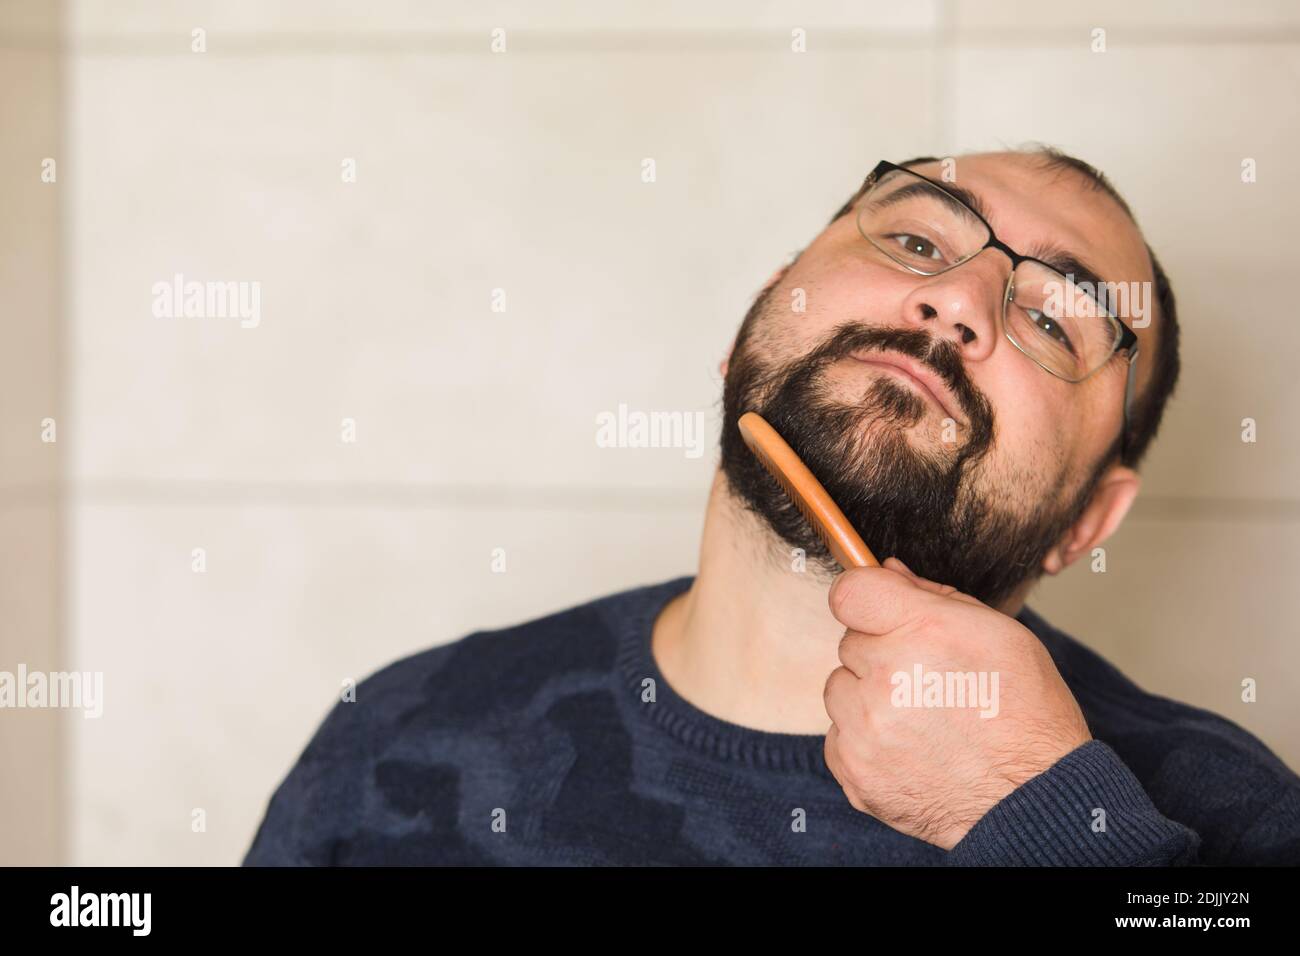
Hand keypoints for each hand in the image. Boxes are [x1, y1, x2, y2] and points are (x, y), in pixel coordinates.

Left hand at [822, 557, 1091, 849]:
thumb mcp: (1000, 634)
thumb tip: (887, 569)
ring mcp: (866, 730)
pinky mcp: (855, 771)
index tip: (880, 613)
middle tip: (928, 680)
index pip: (849, 593)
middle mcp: (887, 678)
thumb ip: (934, 596)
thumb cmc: (1026, 713)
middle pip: (850, 643)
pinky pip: (838, 737)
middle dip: (881, 654)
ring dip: (867, 697)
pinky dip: (864, 741)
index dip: (865, 599)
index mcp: (923, 632)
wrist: (1034, 802)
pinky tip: (909, 749)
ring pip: (839, 689)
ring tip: (920, 718)